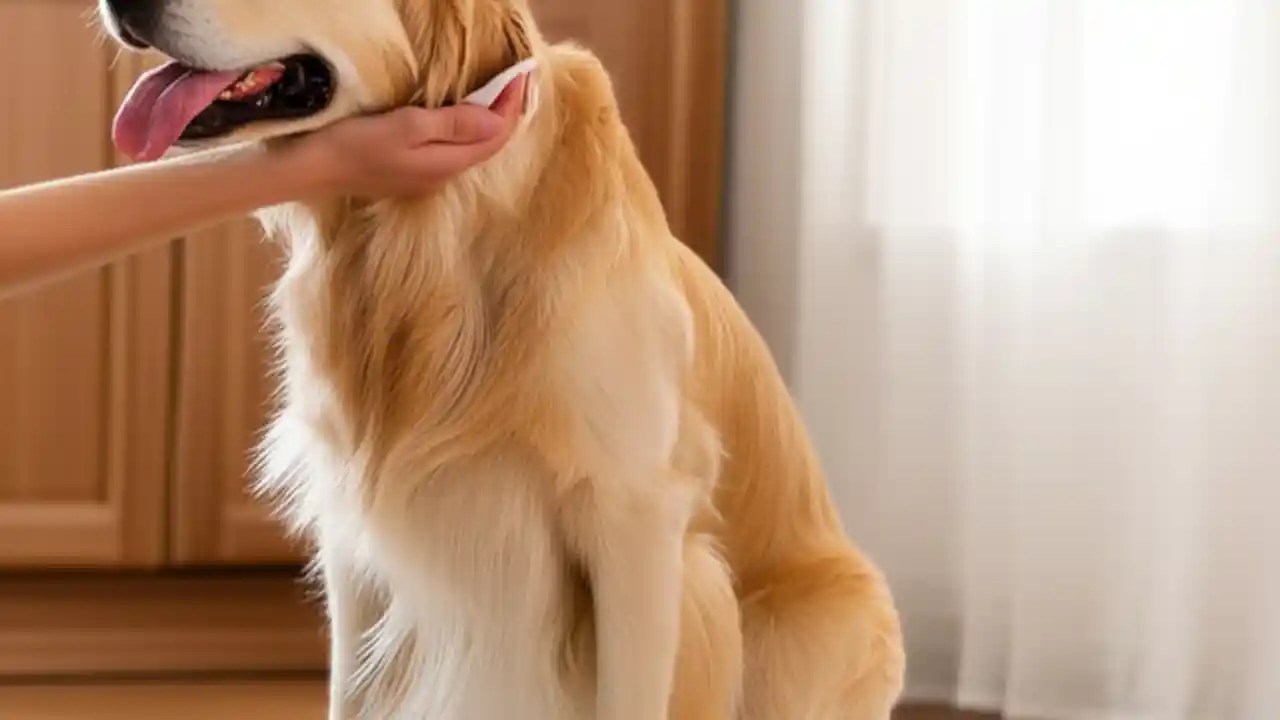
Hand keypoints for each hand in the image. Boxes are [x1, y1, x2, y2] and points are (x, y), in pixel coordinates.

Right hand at [293, 74, 528, 197]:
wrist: (313, 171)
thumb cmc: (356, 144)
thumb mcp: (407, 127)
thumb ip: (454, 124)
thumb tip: (498, 120)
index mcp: (446, 164)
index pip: (495, 136)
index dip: (512, 106)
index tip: (523, 75)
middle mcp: (442, 176)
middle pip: (487, 145)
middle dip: (506, 113)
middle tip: (517, 80)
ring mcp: (426, 177)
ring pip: (470, 147)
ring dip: (488, 122)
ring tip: (498, 93)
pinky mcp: (411, 173)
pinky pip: (452, 148)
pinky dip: (467, 128)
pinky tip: (463, 114)